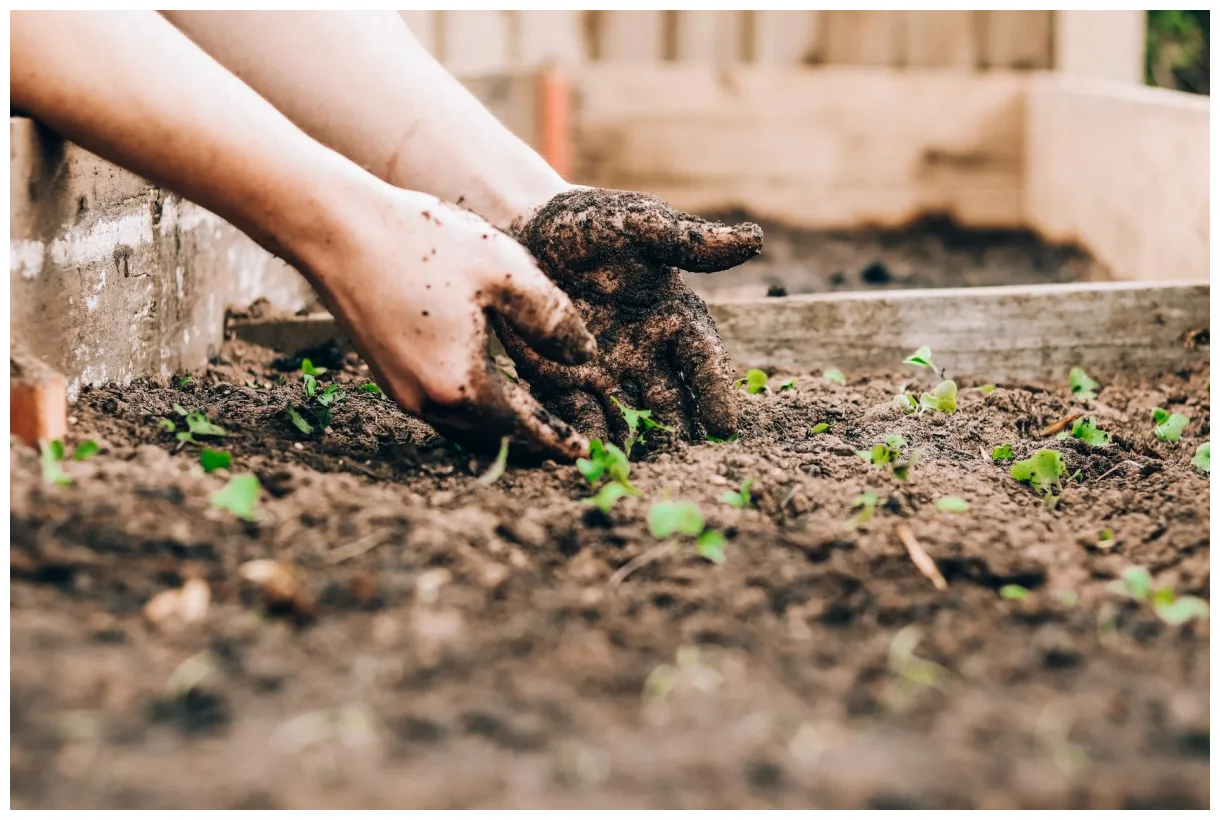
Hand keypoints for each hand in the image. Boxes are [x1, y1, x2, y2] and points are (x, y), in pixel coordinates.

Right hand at [305, 186, 596, 459]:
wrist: (336, 229)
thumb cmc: (423, 242)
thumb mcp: (506, 271)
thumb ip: (552, 319)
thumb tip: (585, 357)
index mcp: (461, 385)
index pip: (523, 427)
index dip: (557, 439)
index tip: (585, 454)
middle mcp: (427, 401)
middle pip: (493, 436)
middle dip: (531, 441)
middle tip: (566, 443)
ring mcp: (401, 391)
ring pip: (465, 426)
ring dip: (501, 428)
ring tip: (535, 421)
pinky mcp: (386, 374)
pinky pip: (442, 407)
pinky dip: (473, 409)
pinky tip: (490, 389)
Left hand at [493, 188, 762, 444]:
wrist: (526, 230)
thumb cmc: (591, 223)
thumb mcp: (639, 224)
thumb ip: (688, 240)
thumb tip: (754, 239)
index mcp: (675, 318)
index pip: (703, 360)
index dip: (715, 392)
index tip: (725, 426)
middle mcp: (647, 353)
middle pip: (672, 401)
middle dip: (679, 432)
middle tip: (686, 463)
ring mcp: (608, 372)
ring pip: (630, 417)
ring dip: (636, 443)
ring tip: (639, 470)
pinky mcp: (565, 382)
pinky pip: (580, 415)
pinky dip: (587, 436)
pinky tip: (589, 456)